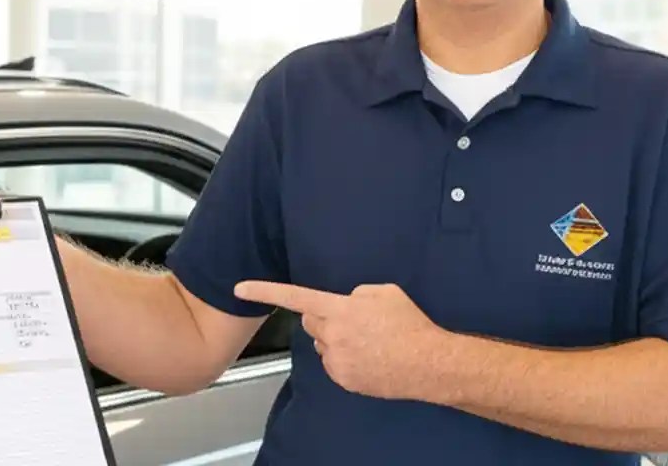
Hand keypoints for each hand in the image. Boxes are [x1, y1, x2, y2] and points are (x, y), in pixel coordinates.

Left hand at [234, 280, 447, 400]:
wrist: (428, 363)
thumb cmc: (409, 324)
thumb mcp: (384, 292)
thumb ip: (355, 293)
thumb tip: (345, 303)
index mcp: (339, 308)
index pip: (294, 297)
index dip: (264, 291)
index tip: (239, 289)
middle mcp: (331, 335)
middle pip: (309, 322)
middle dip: (323, 319)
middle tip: (351, 321)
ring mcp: (335, 360)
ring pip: (322, 345)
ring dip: (335, 340)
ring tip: (368, 342)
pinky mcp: (343, 380)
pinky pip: (333, 364)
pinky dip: (344, 360)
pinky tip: (368, 358)